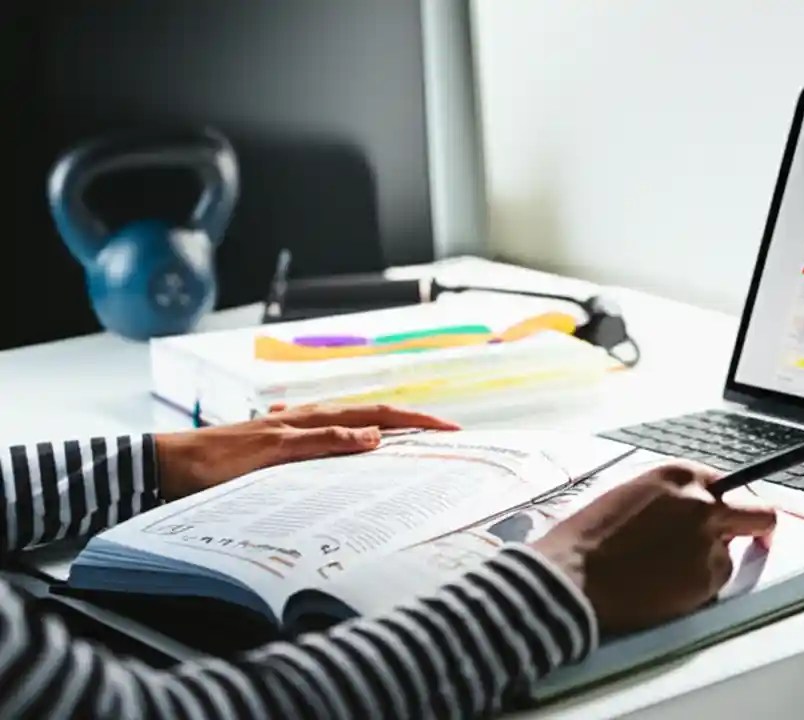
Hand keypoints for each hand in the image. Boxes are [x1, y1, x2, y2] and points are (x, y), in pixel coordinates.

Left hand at [155, 404, 458, 499]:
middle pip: (372, 416)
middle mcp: (307, 418)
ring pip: (353, 428)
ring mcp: (294, 430)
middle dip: (412, 426)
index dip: (418, 422)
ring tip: (411, 447)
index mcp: (312, 417)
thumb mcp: (271, 454)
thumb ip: (321, 442)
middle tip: (446, 439)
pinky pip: (328, 442)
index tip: (452, 431)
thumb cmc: (215, 463)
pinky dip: (351, 445)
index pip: (379, 414)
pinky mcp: (279, 445)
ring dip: (385, 434)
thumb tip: (376, 435)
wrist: (166, 466)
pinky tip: (350, 451)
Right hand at [532, 461, 775, 633]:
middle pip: (759, 514)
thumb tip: (694, 509)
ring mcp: (708, 544)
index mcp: (680, 475)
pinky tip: (662, 589)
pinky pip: (713, 585)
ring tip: (665, 573)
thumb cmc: (586, 533)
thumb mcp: (629, 491)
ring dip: (709, 564)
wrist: (572, 576)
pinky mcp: (706, 580)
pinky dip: (697, 589)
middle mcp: (702, 504)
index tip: (728, 517)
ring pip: (729, 557)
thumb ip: (670, 496)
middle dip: (757, 526)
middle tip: (751, 540)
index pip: (729, 484)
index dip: (727, 503)